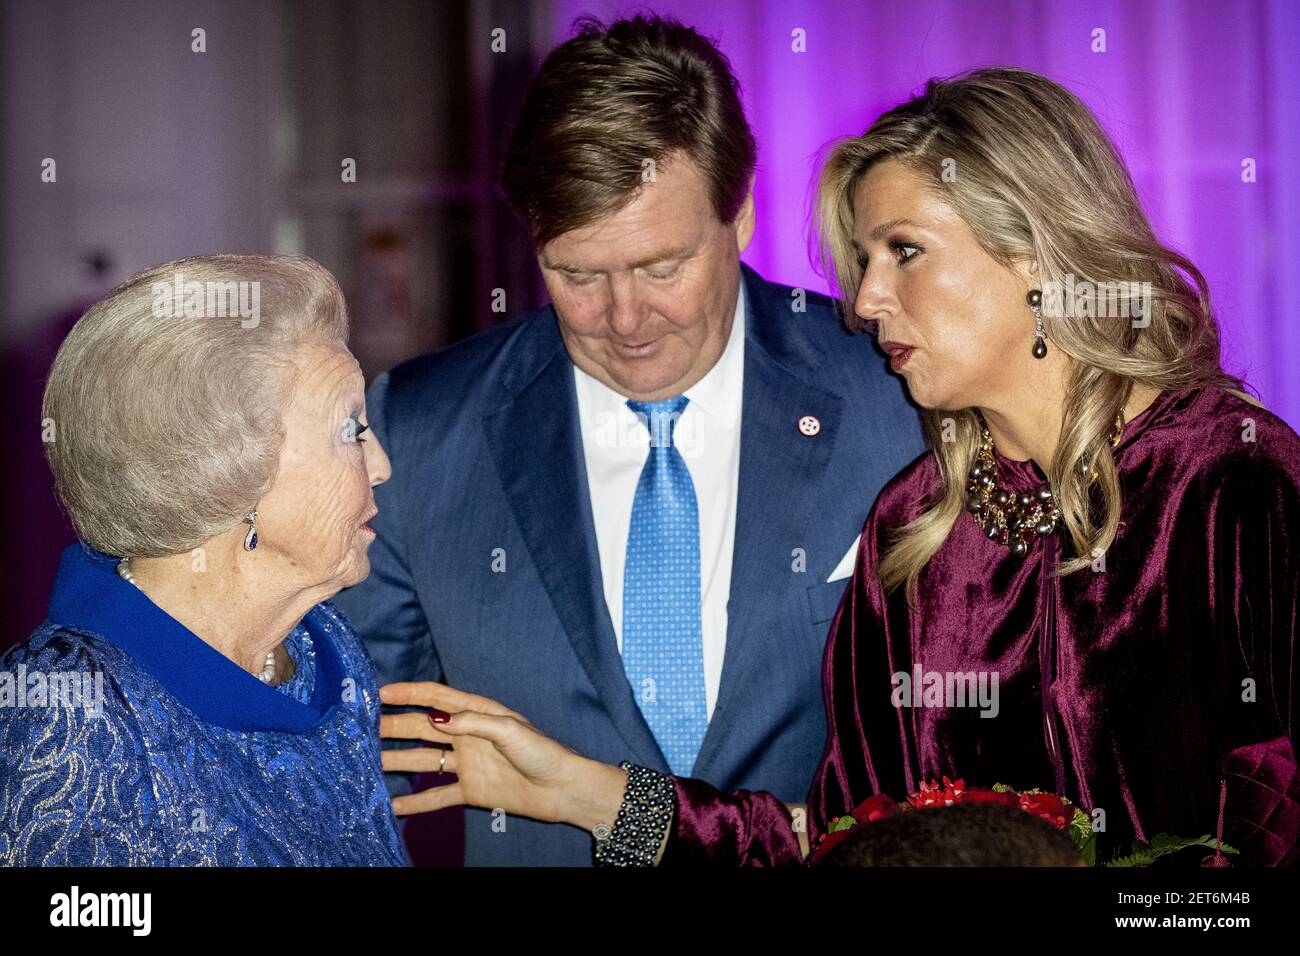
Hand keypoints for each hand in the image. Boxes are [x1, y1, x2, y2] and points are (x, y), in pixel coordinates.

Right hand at [378, 681, 627, 831]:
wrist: (562, 789)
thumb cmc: (542, 753)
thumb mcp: (509, 731)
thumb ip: (472, 723)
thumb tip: (435, 718)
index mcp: (478, 714)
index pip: (436, 698)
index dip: (408, 693)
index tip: (379, 692)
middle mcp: (468, 736)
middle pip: (423, 728)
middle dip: (393, 726)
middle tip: (362, 728)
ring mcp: (467, 764)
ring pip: (424, 760)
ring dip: (397, 760)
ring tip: (368, 763)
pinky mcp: (471, 790)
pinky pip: (437, 795)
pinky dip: (416, 801)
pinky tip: (393, 805)